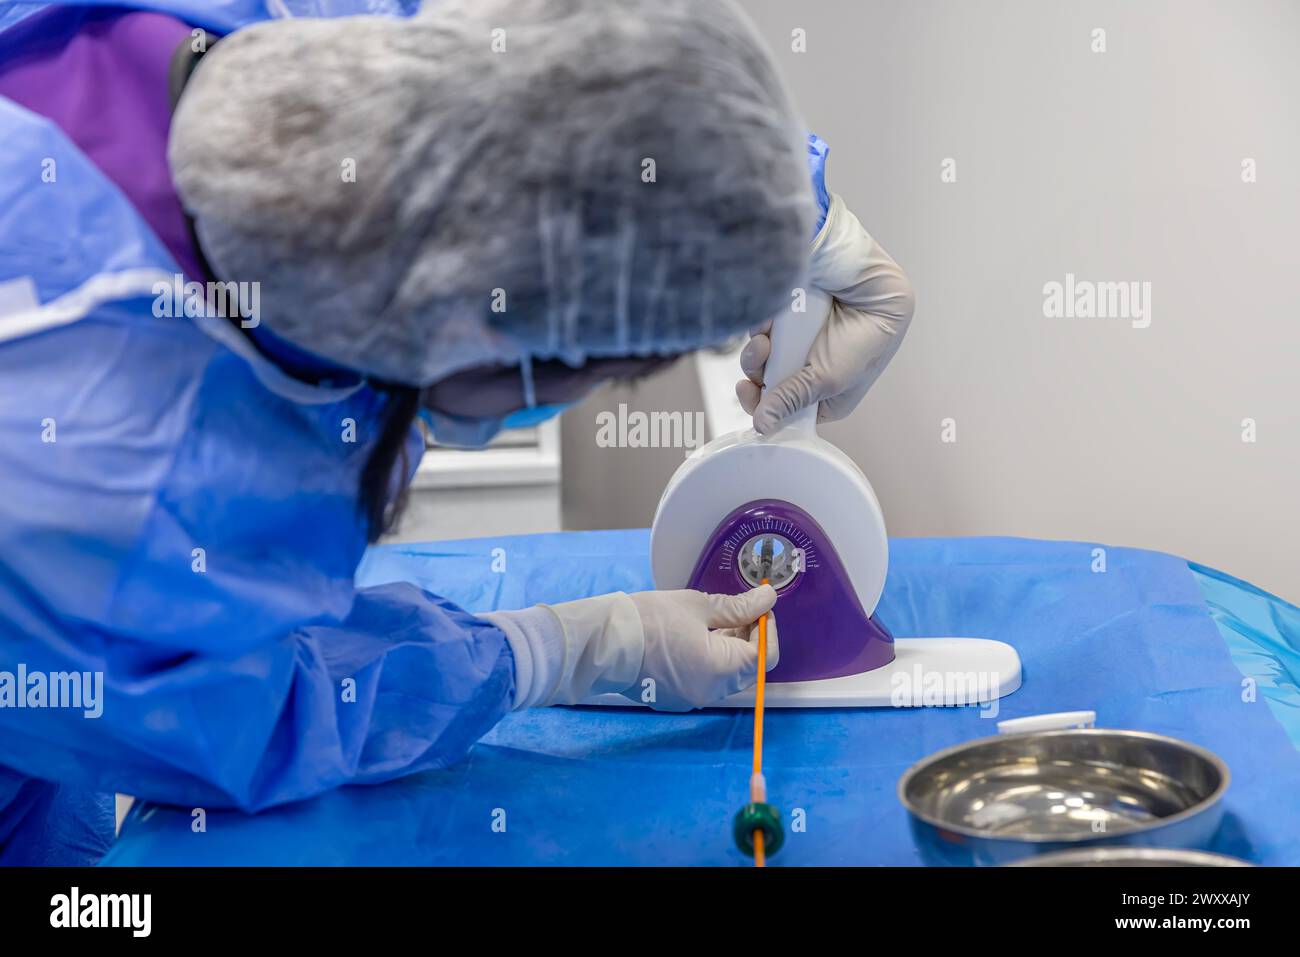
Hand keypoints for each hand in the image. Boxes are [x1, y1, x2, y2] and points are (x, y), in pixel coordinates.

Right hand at [627, 586, 778, 710]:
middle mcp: (710, 692)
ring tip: (716, 620)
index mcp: (721, 670)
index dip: (767, 629)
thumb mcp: (697, 606)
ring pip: (726, 675)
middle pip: (746, 668)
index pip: (764, 656)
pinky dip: (710, 660)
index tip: (758, 607)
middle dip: (748, 638)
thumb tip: (767, 599)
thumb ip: (737, 607)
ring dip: (730, 649)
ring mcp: (691, 698)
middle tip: (739, 609)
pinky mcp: (675, 698)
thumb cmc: (648, 621)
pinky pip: (705, 680)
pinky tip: (696, 637)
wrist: (602, 643)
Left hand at [736, 192, 915, 435]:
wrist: (869, 280)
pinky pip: (760, 329)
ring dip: (756, 353)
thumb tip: (762, 426)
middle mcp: (810, 367)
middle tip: (757, 369)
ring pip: (760, 358)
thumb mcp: (827, 377)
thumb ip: (791, 401)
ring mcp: (797, 341)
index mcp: (828, 393)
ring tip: (765, 340)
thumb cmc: (867, 334)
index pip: (789, 411)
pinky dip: (761, 325)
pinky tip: (771, 319)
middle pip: (768, 385)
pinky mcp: (786, 317)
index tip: (753, 401)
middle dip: (759, 377)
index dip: (769, 409)